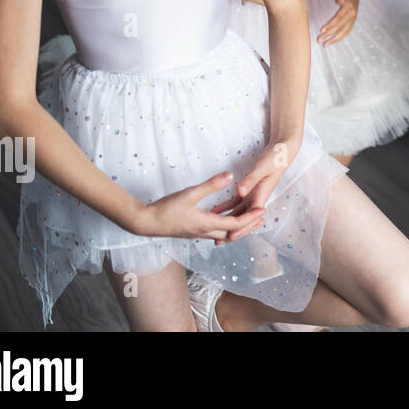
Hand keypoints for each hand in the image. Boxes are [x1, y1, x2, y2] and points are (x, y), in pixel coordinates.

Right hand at [135, 171, 266, 241]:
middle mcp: (205, 232)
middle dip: (249, 225)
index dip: (251, 218)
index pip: (236, 224)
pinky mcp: (193, 231)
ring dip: (238, 225)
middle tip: (262, 215)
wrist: (145, 223)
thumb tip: (230, 175)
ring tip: (249, 214)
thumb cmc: (165, 209)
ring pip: (224, 232)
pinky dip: (225, 223)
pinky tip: (226, 213)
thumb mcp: (189, 193)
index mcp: (206, 224)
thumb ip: (210, 185)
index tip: (262, 210)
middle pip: (234, 232)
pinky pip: (215, 229)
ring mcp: (199, 233)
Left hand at [206, 140, 299, 244]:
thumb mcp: (263, 167)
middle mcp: (258, 198)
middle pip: (243, 220)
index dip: (240, 228)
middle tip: (217, 242)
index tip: (230, 237)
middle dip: (231, 231)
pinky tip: (215, 210)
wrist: (283, 151)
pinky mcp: (250, 189)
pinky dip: (226, 207)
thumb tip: (240, 191)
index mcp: (261, 195)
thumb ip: (251, 179)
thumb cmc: (275, 158)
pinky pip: (236, 202)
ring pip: (238, 213)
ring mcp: (253, 195)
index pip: (250, 217)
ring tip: (212, 230)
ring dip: (226, 221)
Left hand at [318, 0, 359, 44]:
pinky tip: (332, 41)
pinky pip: (347, 31)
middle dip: (329, 34)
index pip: (338, 18)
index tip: (321, 30)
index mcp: (349, 6)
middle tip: (319, 39)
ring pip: (344, 31)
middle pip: (340, 26)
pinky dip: (340, 37)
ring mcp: (354, 18)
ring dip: (334, 39)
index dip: (330, 25)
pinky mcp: (353, 21)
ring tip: (325, 44)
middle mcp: (352, 13)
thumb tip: (339, 1)